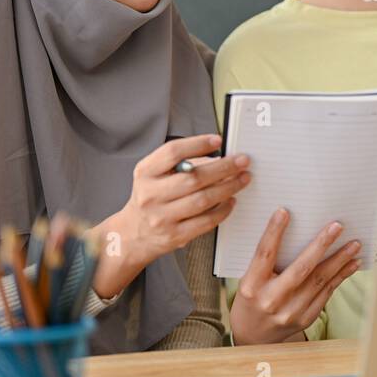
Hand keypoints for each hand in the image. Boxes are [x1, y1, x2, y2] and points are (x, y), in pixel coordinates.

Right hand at [94, 135, 250, 297]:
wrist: (133, 234)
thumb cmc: (150, 198)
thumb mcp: (153, 174)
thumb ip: (179, 163)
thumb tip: (217, 157)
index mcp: (145, 173)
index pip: (172, 153)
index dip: (198, 144)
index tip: (218, 140)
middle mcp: (151, 195)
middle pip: (193, 178)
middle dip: (223, 168)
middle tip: (242, 161)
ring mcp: (162, 217)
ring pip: (202, 200)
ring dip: (228, 187)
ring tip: (242, 179)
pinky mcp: (175, 236)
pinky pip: (205, 221)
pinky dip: (222, 210)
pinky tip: (231, 200)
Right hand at [230, 209, 361, 344]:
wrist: (253, 338)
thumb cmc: (251, 301)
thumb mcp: (249, 280)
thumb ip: (266, 262)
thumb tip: (297, 232)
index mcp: (251, 286)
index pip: (264, 255)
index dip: (274, 233)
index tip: (284, 212)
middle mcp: (271, 300)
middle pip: (300, 269)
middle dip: (321, 245)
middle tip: (337, 226)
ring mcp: (290, 312)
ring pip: (319, 281)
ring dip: (339, 260)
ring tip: (354, 244)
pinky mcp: (305, 319)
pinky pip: (326, 294)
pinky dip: (340, 277)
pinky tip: (351, 264)